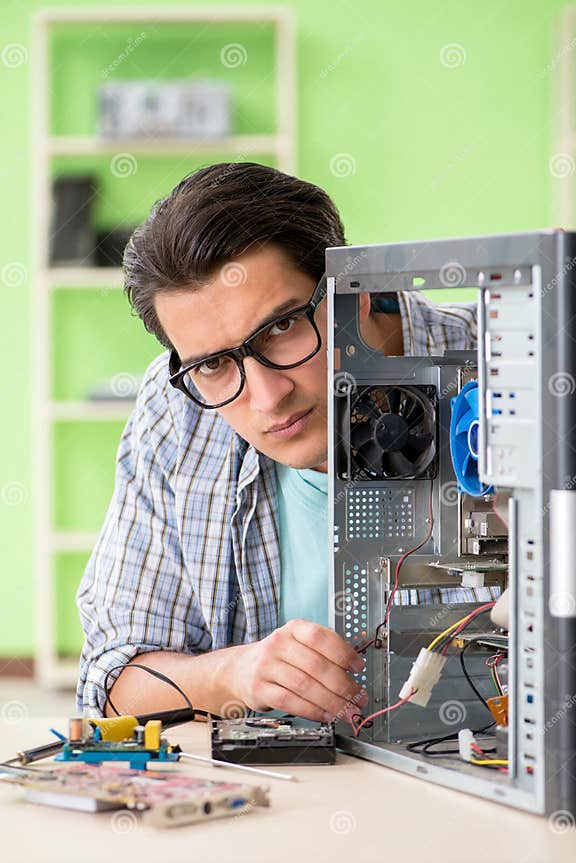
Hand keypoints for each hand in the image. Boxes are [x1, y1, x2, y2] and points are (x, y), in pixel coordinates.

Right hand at [229, 619, 367, 724]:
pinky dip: (311, 711)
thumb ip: (324, 653)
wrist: (241, 669)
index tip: (358, 668)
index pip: (321, 637)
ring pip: (305, 686)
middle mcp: (279, 644)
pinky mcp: (259, 689)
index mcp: (294, 629)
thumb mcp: (299, 644)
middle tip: (358, 698)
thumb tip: (355, 673)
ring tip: (346, 711)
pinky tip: (324, 715)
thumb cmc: (280, 658)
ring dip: (331, 702)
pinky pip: (289, 702)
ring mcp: (267, 666)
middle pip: (316, 666)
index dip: (343, 653)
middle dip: (343, 685)